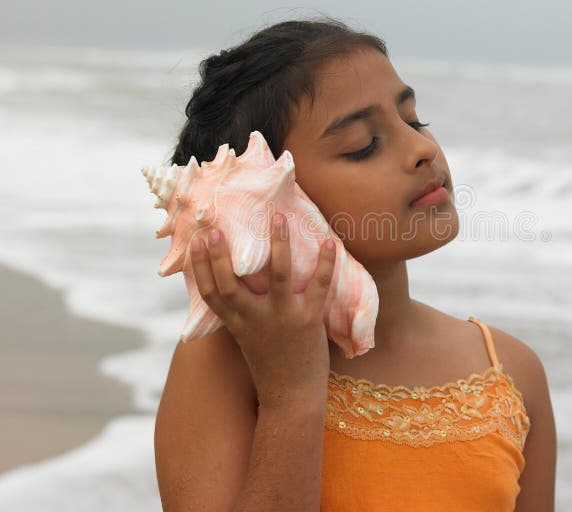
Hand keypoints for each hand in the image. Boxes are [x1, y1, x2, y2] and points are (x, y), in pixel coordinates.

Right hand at [189, 212, 335, 407]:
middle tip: (218, 227)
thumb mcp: (247, 337)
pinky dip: (325, 264)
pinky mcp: (309, 321)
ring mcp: (282, 318)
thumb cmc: (270, 363)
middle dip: (222, 255)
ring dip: (278, 244)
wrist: (292, 398)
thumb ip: (240, 312)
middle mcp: (255, 320)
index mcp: (237, 324)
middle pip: (231, 283)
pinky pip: (318, 287)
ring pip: (277, 275)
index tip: (197, 241)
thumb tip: (235, 281)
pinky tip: (329, 242)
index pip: (211, 293)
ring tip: (279, 218)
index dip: (201, 266)